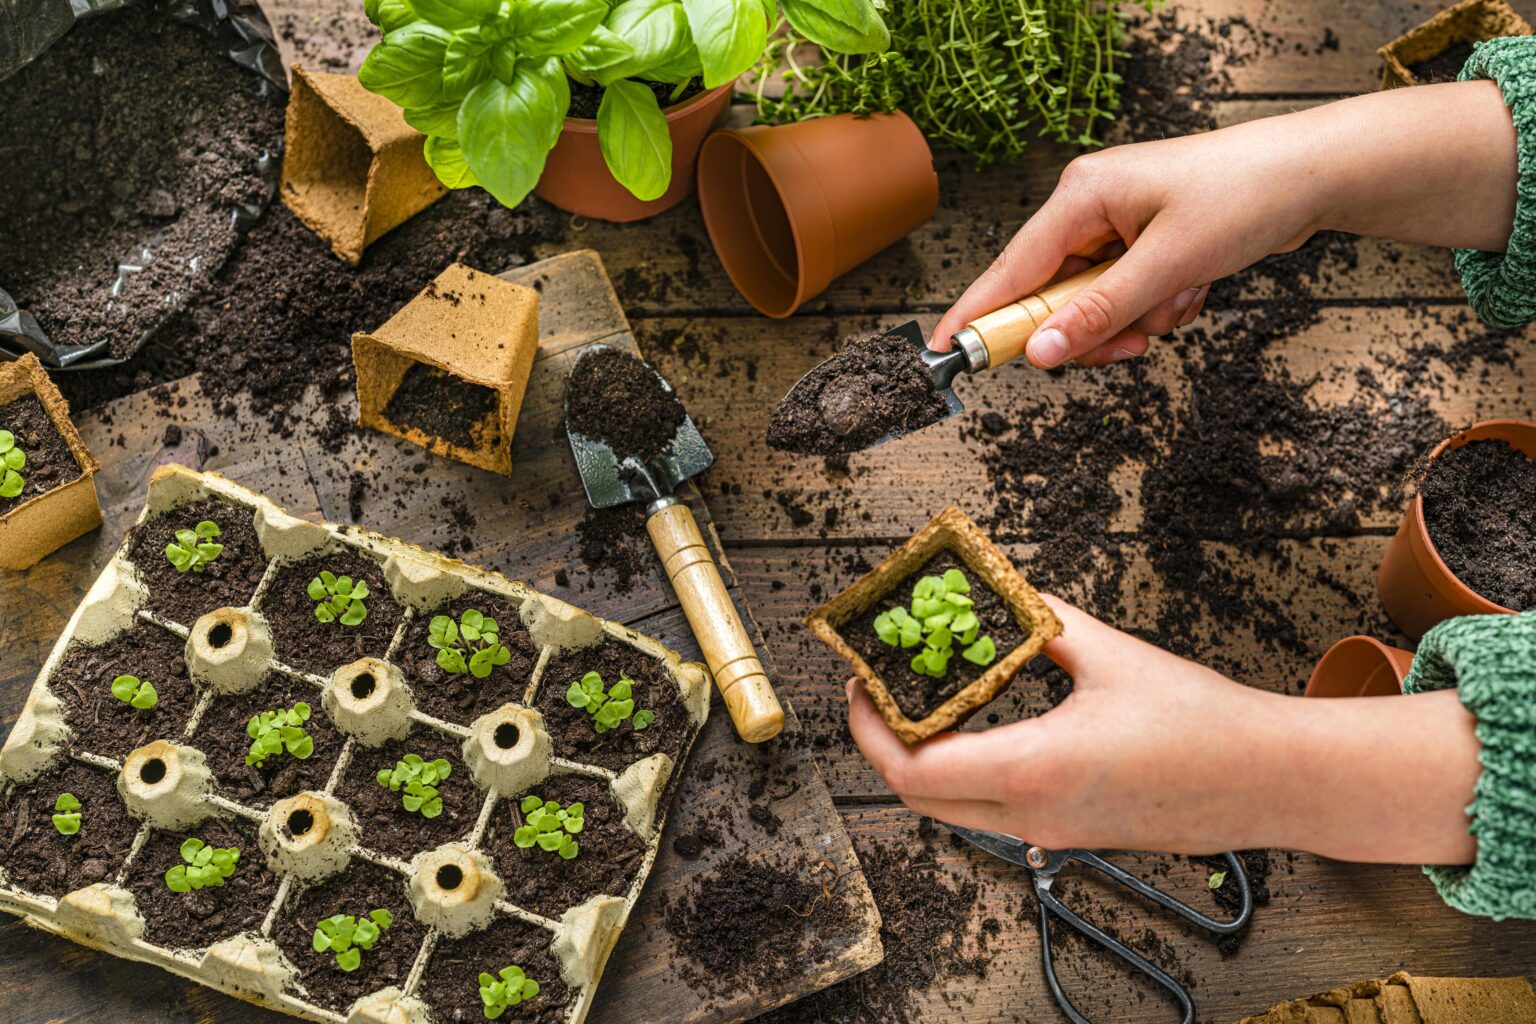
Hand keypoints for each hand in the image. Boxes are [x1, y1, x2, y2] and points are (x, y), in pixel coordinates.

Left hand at [847, 595, 1480, 863]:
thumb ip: (1041, 622)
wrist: (1273, 781)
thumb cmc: (1204, 721)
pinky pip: (993, 810)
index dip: (869, 728)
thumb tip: (997, 592)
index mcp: (1036, 770)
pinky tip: (980, 722)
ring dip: (924, 758)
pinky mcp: (1072, 836)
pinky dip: (966, 772)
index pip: (912, 769)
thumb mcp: (1111, 653)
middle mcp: (1035, 815)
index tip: (860, 684)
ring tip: (927, 698)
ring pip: (954, 808)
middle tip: (880, 691)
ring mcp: (1052, 834)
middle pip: (919, 799)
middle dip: (883, 745)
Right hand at [930, 81, 1517, 369]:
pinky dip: (1157, 307)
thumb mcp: (1167, 266)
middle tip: (1131, 345)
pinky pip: (1126, 297)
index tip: (944, 353)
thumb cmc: (1245, 196)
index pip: (1011, 269)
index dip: (978, 316)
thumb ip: (1098, 312)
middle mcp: (1089, 208)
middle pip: (1053, 297)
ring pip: (1093, 305)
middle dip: (1092, 329)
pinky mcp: (1142, 242)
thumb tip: (1039, 353)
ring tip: (1179, 303)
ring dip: (1134, 320)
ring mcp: (1117, 226)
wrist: (1314, 175)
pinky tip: (1192, 289)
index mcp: (1081, 196)